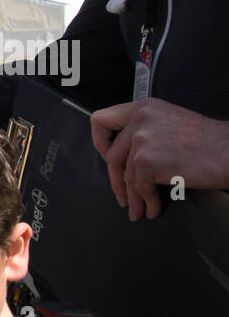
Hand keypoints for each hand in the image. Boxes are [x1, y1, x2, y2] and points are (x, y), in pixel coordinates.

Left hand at [90, 98, 228, 220]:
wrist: (228, 151)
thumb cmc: (207, 142)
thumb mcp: (168, 122)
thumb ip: (144, 130)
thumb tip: (124, 153)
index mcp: (143, 108)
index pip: (102, 120)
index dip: (100, 141)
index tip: (106, 155)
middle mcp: (139, 121)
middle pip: (112, 156)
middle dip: (117, 181)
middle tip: (122, 195)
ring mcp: (142, 140)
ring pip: (126, 176)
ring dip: (132, 197)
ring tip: (138, 208)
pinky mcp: (148, 161)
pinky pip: (139, 187)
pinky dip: (146, 201)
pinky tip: (152, 207)